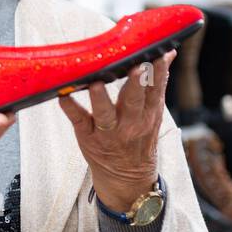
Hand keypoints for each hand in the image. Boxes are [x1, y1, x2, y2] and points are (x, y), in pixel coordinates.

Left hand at [59, 51, 173, 211]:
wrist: (127, 179)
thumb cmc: (139, 138)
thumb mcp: (154, 114)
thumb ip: (158, 84)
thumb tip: (168, 53)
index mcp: (148, 114)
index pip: (155, 90)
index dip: (157, 72)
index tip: (158, 53)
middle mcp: (130, 123)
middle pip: (133, 101)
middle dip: (135, 84)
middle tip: (135, 67)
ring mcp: (108, 132)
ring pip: (105, 114)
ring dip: (100, 99)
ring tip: (96, 83)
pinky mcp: (87, 137)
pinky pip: (78, 121)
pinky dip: (70, 109)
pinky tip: (63, 96)